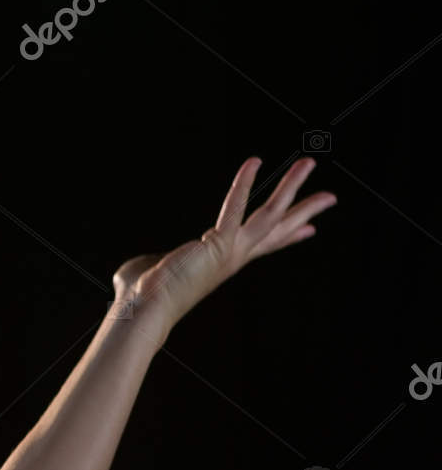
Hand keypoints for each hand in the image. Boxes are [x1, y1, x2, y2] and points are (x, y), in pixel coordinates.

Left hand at [112, 156, 336, 339]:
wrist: (141, 308)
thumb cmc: (140, 294)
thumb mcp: (156, 272)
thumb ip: (156, 264)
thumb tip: (137, 270)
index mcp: (223, 262)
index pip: (263, 246)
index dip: (288, 236)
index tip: (311, 229)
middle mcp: (233, 258)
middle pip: (277, 229)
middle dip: (304, 210)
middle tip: (331, 196)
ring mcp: (230, 252)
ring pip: (270, 214)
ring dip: (291, 187)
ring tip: (309, 163)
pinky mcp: (218, 244)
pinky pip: (234, 206)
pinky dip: (243, 183)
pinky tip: (254, 162)